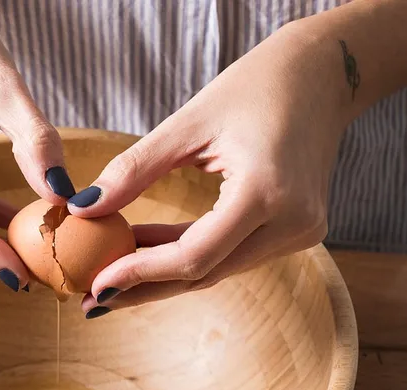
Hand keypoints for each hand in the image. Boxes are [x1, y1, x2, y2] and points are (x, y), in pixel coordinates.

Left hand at [69, 24, 351, 316]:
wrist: (322, 74)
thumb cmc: (255, 86)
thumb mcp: (187, 123)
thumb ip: (134, 170)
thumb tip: (84, 210)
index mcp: (267, 192)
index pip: (194, 256)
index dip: (141, 274)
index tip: (96, 284)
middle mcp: (292, 223)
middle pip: (206, 274)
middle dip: (146, 287)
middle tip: (94, 298)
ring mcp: (301, 232)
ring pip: (219, 269)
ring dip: (164, 273)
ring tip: (111, 273)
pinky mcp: (299, 231)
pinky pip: (234, 254)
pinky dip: (191, 256)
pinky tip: (148, 250)